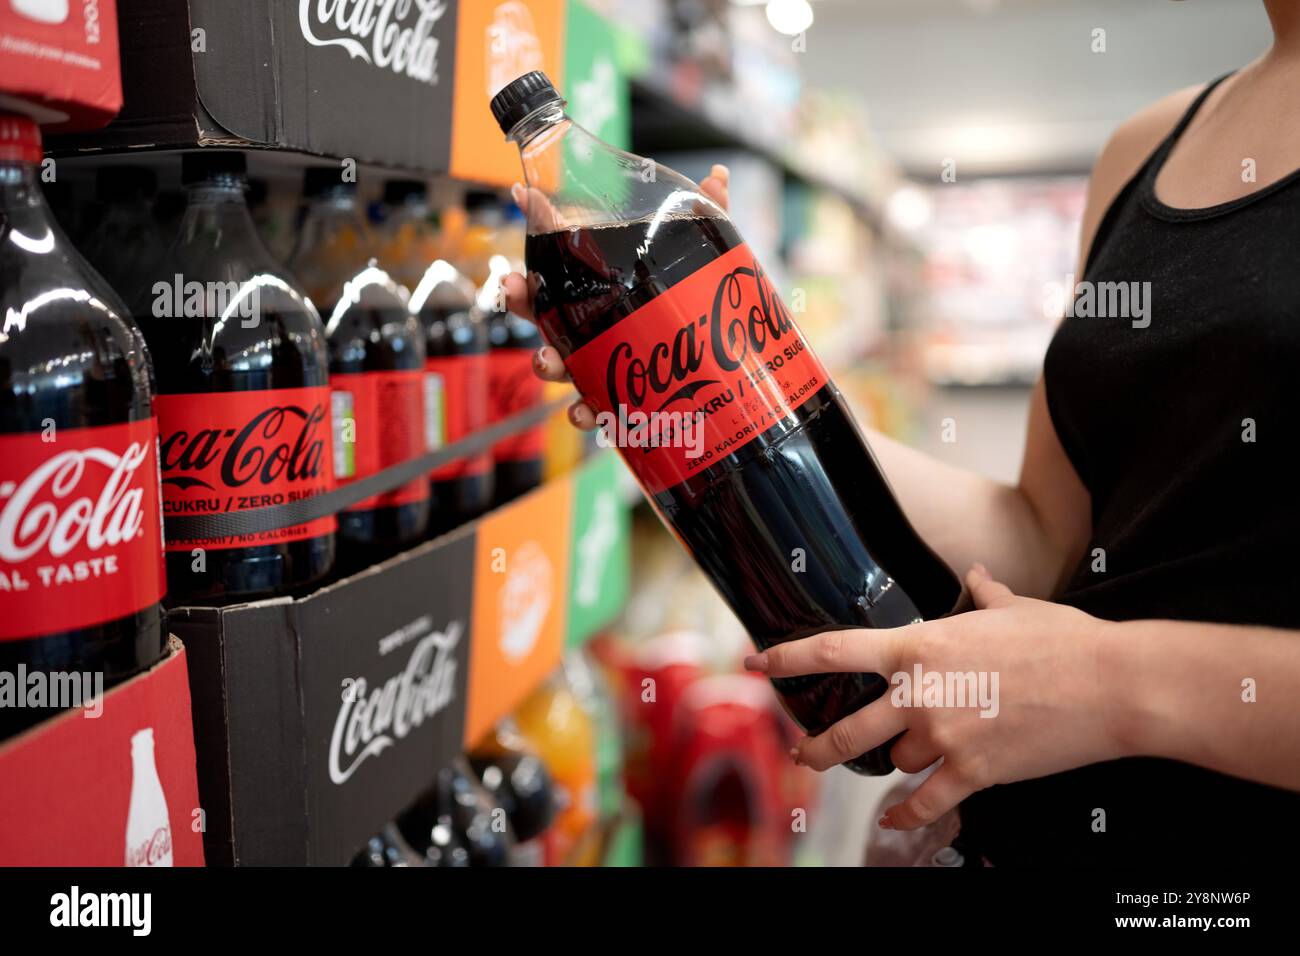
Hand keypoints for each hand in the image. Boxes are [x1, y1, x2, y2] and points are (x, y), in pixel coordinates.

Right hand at [505, 164, 732, 430]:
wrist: (722, 370)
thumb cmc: (695, 309)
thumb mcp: (701, 262)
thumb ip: (706, 221)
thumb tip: (717, 175)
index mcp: (603, 291)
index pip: (562, 260)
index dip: (541, 224)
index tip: (518, 201)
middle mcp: (593, 329)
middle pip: (544, 313)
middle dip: (521, 302)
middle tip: (510, 289)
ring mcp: (602, 366)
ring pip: (559, 366)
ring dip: (545, 363)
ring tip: (547, 361)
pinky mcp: (620, 404)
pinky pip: (595, 414)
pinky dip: (587, 417)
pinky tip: (588, 414)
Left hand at [744, 565, 1124, 830]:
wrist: (1110, 685)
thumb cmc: (1062, 640)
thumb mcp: (1014, 607)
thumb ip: (983, 593)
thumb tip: (976, 575)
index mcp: (920, 646)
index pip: (834, 650)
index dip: (787, 659)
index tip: (756, 662)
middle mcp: (920, 693)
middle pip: (846, 730)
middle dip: (815, 746)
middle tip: (801, 752)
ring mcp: (944, 736)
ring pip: (895, 760)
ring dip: (896, 763)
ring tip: (897, 764)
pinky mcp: (973, 772)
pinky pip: (924, 800)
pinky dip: (908, 813)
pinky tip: (898, 818)